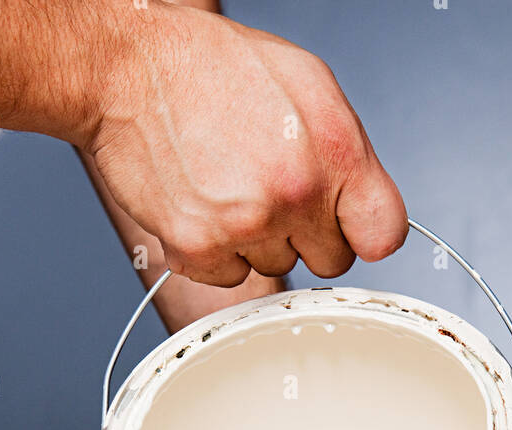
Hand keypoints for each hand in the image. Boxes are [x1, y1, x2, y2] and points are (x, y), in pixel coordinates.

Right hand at [86, 2, 407, 286]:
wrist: (127, 70)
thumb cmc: (213, 69)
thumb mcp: (308, 83)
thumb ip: (347, 152)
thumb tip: (362, 206)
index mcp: (335, 150)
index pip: (383, 234)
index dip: (361, 229)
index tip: (345, 223)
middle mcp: (295, 193)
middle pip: (330, 261)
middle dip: (308, 234)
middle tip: (273, 190)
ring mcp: (246, 226)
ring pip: (275, 268)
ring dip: (257, 239)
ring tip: (229, 183)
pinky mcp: (200, 248)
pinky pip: (227, 277)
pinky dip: (215, 250)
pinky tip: (203, 202)